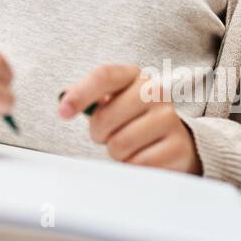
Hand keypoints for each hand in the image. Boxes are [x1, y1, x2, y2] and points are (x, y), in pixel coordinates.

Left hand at [58, 64, 201, 174]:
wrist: (175, 140)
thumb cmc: (134, 118)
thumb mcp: (113, 100)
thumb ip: (88, 96)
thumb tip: (64, 100)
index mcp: (134, 76)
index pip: (103, 76)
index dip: (80, 94)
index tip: (63, 112)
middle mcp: (156, 91)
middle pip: (105, 117)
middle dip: (99, 133)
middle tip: (109, 134)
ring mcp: (169, 118)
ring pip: (120, 144)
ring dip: (116, 152)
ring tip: (129, 145)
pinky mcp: (178, 146)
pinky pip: (137, 163)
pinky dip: (132, 165)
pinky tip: (143, 156)